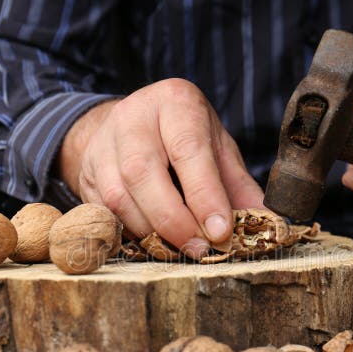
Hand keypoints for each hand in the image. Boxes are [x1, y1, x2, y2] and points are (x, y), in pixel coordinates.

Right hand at [57, 79, 263, 257]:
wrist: (131, 125)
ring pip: (117, 196)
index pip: (188, 149)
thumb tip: (266, 224)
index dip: (204, 194)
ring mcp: (103, 144)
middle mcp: (132, 117)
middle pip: (142, 172)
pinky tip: (151, 243)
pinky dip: (128, 234)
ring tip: (178, 248)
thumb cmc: (183, 136)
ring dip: (150, 231)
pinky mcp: (87, 172)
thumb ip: (237, 185)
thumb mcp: (216, 148)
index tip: (220, 231)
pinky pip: (102, 212)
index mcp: (174, 103)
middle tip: (198, 248)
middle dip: (173, 219)